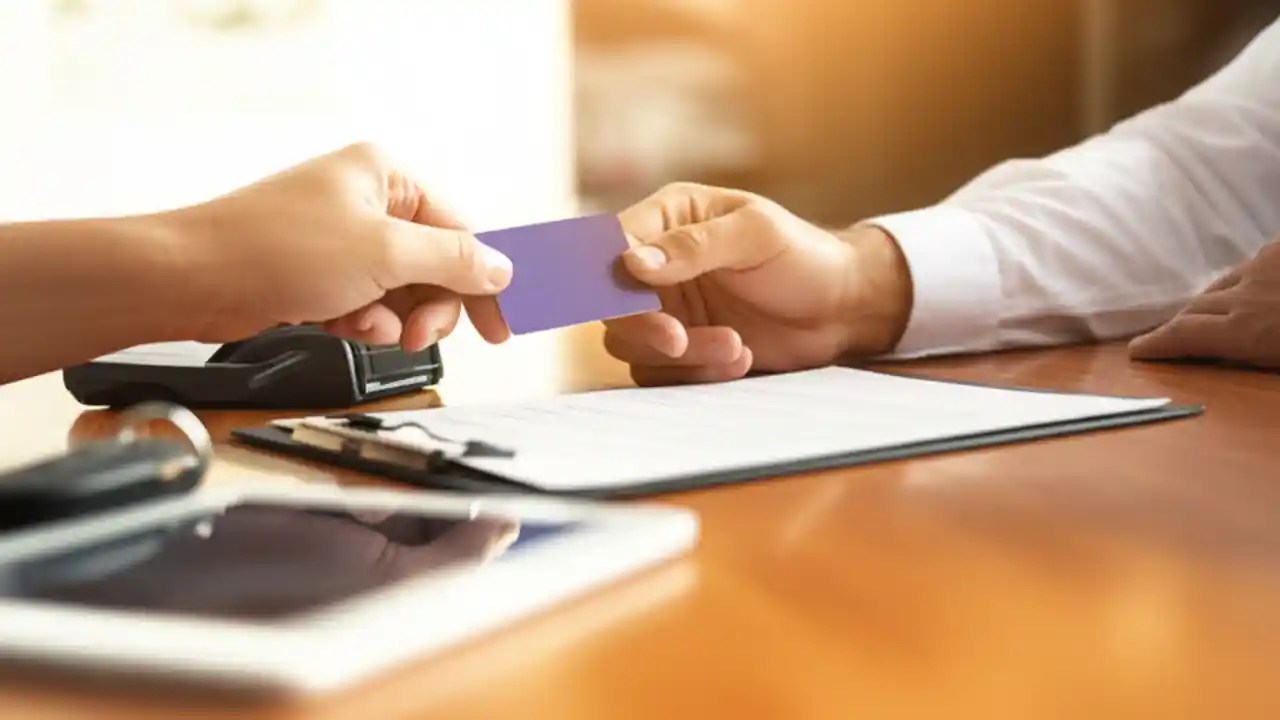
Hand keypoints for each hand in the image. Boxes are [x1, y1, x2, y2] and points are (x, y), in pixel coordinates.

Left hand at [174, 143, 512, 350]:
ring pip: (401, 292)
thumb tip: (502, 267)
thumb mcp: (385, 254)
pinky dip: (360, 323)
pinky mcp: (318, 274)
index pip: (460, 230)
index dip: (483, 280)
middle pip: (434, 265)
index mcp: (387, 175)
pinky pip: (365, 305)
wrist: (190, 279)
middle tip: (421, 338)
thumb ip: (453, 261)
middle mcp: (367, 201)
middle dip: (430, 307)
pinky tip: (342, 327)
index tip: (501, 326)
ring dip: (392, 320)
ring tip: (368, 330)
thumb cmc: (278, 249)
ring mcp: (341, 238)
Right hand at [604, 183, 912, 384]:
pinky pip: (662, 371)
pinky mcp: (683, 347)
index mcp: (668, 217)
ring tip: (736, 346)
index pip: (611, 244)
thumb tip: (631, 262)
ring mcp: (667, 309)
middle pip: (612, 303)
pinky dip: (697, 372)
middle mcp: (658, 263)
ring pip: (633, 344)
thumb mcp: (756, 235)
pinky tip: (741, 358)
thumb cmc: (804, 256)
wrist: (842, 308)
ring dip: (681, 355)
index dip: (610, 278)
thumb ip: (694, 246)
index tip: (634, 304)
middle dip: (645, 327)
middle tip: (679, 340)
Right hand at [1130, 240, 1279, 368]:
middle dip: (1180, 322)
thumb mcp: (1279, 371)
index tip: (1137, 350)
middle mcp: (1248, 294)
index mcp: (1250, 331)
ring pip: (1227, 280)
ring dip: (1216, 298)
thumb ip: (1251, 357)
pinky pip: (1257, 260)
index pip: (1185, 334)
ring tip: (1222, 311)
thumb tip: (1224, 371)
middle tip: (1171, 337)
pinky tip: (1263, 284)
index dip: (1157, 343)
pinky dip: (1251, 276)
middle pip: (1198, 305)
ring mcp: (1268, 262)